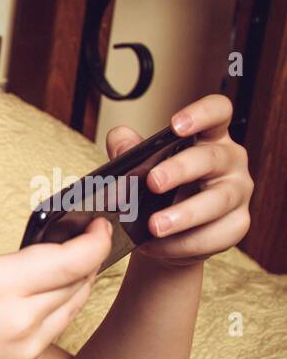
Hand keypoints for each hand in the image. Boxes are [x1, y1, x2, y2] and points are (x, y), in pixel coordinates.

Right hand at [0, 217, 112, 358]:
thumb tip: (7, 262)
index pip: (73, 259)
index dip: (96, 239)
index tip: (99, 226)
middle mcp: (22, 318)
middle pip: (79, 280)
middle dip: (85, 258)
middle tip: (79, 242)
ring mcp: (29, 349)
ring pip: (71, 307)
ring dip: (72, 286)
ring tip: (59, 272)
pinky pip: (49, 334)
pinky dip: (46, 316)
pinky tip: (24, 312)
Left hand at [109, 93, 253, 267]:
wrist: (166, 235)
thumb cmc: (158, 192)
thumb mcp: (141, 167)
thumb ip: (128, 149)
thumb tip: (120, 140)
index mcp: (209, 137)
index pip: (217, 113)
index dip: (200, 114)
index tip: (176, 125)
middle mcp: (230, 161)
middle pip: (211, 159)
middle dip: (181, 170)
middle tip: (153, 182)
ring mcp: (238, 193)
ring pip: (217, 201)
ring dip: (184, 215)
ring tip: (154, 226)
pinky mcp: (236, 225)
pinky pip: (213, 235)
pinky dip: (182, 244)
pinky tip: (157, 246)